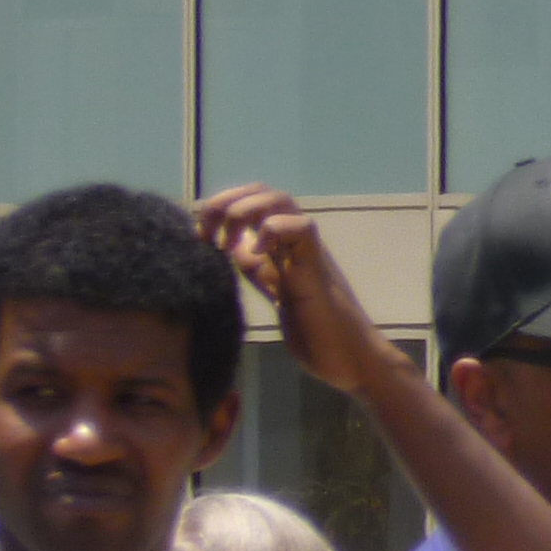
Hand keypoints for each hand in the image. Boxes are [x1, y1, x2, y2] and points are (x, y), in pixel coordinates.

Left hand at [193, 186, 399, 397]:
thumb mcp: (274, 292)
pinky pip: (302, 228)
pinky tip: (258, 253)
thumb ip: (257, 270)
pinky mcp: (316, 270)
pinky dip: (275, 230)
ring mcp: (308, 253)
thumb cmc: (316, 332)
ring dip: (246, 210)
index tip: (199, 236)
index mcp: (282, 248)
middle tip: (207, 232)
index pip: (251, 201)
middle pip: (263, 192)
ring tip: (228, 240)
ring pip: (281, 202)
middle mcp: (295, 243)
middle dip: (227, 201)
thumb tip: (232, 247)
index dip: (220, 208)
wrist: (351, 358)